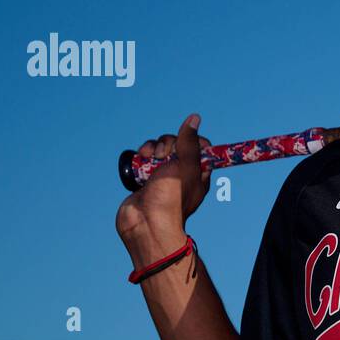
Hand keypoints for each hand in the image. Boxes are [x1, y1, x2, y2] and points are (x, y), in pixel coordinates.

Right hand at [115, 113, 212, 241]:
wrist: (145, 222)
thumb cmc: (171, 196)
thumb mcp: (186, 165)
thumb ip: (190, 141)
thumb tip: (194, 118)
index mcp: (199, 173)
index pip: (199, 146)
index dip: (192, 140)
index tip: (185, 143)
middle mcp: (182, 173)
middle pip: (177, 144)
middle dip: (168, 144)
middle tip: (164, 156)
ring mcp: (162, 175)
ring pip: (159, 148)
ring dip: (153, 148)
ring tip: (149, 158)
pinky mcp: (145, 177)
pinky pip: (145, 157)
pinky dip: (142, 154)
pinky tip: (140, 158)